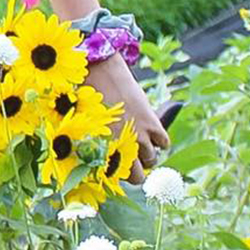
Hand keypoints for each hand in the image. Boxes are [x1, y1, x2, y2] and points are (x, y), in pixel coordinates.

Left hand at [84, 55, 170, 181]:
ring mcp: (138, 136)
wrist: (99, 71)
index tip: (114, 169)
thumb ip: (93, 143)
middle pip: (137, 177)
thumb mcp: (84, 125)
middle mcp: (120, 148)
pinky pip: (164, 143)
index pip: (113, 178)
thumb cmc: (84, 95)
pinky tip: (151, 131)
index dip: (115, 176)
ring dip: (147, 155)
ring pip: (152, 160)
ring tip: (139, 142)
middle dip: (134, 171)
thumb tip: (93, 156)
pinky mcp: (152, 123)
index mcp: (100, 151)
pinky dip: (161, 141)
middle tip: (129, 159)